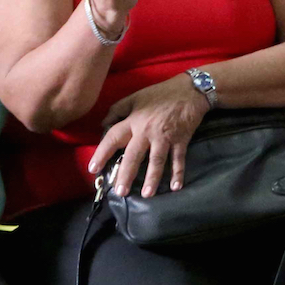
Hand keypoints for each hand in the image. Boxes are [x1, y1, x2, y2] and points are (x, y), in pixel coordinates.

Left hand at [88, 74, 209, 197]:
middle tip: (120, 192)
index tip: (93, 169)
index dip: (102, 153)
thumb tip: (103, 126)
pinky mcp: (182, 140)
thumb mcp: (135, 97)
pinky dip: (178, 173)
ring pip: (156, 160)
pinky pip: (179, 159)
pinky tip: (175, 187)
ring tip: (146, 194)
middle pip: (133, 155)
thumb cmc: (160, 94)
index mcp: (134, 120)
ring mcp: (166, 137)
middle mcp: (147, 131)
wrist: (191, 90)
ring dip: (152, 178)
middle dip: (126, 174)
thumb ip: (117, 110)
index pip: (113, 138)